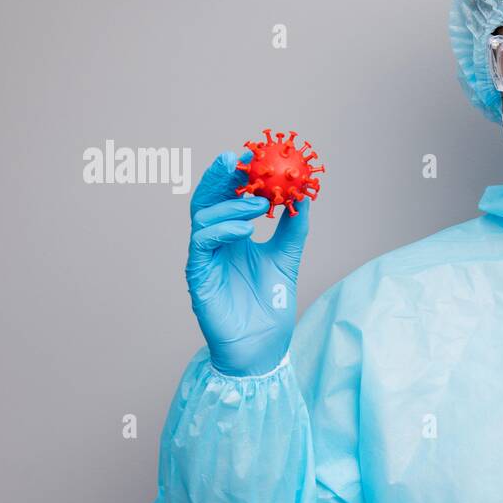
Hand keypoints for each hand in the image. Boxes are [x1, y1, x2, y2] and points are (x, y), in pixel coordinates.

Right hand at [185, 151, 309, 376]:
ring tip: (258, 203)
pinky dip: (221, 230)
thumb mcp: (288, 259)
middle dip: (218, 177)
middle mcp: (215, 244)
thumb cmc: (271, 306)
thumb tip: (304, 196)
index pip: (227, 197)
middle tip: (237, 158)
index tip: (252, 154)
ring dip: (230, 205)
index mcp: (232, 237)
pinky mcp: (198, 277)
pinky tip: (245, 229)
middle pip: (207, 200)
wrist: (263, 348)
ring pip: (203, 218)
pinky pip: (202, 244)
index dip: (235, 175)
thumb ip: (293, 229)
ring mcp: (204, 259)